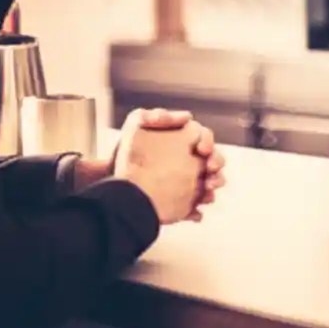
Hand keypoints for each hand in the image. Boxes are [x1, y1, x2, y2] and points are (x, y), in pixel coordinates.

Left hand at [112, 108, 219, 223]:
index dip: (207, 142)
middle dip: (216, 163)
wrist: (112, 183)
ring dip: (214, 185)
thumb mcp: (137, 125)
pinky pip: (195, 207)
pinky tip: (195, 211)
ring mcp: (186, 183)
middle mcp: (187, 162)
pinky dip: (198, 209)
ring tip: (206, 191)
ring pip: (210, 183)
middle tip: (209, 170)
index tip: (201, 150)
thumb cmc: (126, 153)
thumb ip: (158, 116)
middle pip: (213, 160)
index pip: (204, 139)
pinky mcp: (180, 204)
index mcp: (181, 143)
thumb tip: (187, 116)